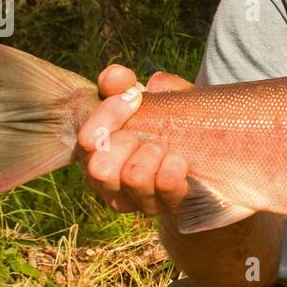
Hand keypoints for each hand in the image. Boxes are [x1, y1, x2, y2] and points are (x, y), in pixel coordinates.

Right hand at [75, 64, 192, 214]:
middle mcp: (108, 181)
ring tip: (163, 147)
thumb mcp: (145, 96)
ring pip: (132, 180)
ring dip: (151, 157)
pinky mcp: (164, 208)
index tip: (135, 97)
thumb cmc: (161, 121)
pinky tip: (180, 161)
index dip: (108, 115)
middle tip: (147, 133)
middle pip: (99, 169)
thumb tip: (116, 78)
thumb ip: (124, 83)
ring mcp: (135, 199)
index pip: (86, 140)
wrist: (199, 153)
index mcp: (96, 151)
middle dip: (126, 143)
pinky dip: (173, 173)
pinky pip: (165, 192)